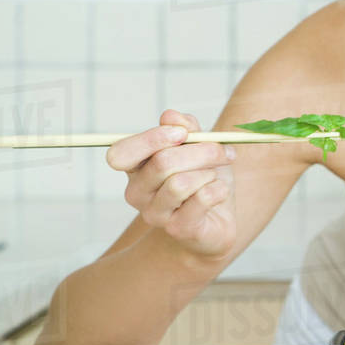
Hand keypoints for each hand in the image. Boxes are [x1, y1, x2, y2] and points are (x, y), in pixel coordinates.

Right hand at [105, 108, 237, 258]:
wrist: (217, 220)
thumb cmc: (203, 179)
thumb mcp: (199, 147)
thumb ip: (186, 129)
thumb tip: (170, 116)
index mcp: (135, 168)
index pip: (120, 153)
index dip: (151, 139)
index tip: (183, 134)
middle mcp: (137, 192)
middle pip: (162, 163)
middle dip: (201, 152)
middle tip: (223, 152)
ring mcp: (154, 214)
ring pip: (180, 182)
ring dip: (209, 173)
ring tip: (215, 177)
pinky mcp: (178, 229)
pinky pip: (202, 198)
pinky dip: (219, 189)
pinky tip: (219, 192)